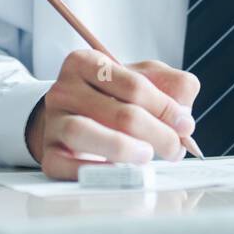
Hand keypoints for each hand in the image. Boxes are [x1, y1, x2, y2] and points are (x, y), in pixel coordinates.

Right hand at [26, 53, 199, 179]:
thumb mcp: (140, 77)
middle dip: (156, 133)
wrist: (68, 117)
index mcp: (87, 62)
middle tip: (175, 148)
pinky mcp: (47, 153)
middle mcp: (64, 89)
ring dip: (124, 149)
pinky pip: (66, 166)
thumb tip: (185, 110)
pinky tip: (119, 172)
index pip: (133, 85)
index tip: (186, 125)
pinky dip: (95, 170)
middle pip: (117, 112)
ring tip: (148, 156)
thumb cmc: (110, 97)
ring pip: (84, 133)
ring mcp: (53, 121)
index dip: (166, 107)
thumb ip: (170, 84)